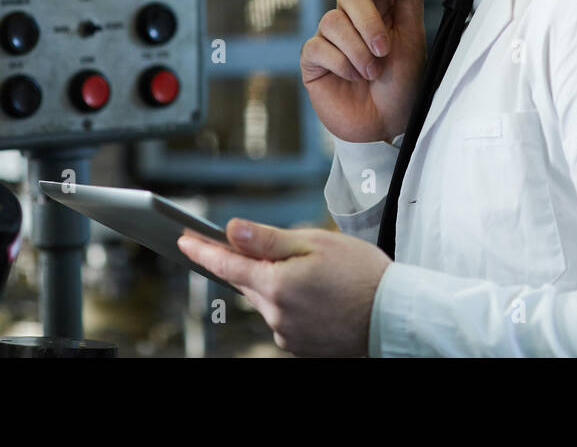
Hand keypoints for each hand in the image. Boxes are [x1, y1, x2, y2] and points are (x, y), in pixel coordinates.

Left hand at [178, 219, 390, 356]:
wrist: (392, 316)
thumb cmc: (361, 274)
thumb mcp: (315, 243)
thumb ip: (268, 238)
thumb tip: (231, 229)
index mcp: (275, 284)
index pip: (226, 265)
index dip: (202, 250)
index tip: (184, 240)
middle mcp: (274, 314)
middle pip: (247, 281)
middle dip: (253, 263)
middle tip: (280, 249)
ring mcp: (286, 333)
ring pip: (266, 299)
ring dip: (277, 283)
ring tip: (316, 274)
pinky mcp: (299, 345)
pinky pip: (283, 317)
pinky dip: (291, 302)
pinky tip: (318, 295)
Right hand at [299, 0, 428, 143]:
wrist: (389, 123)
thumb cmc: (403, 82)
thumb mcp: (411, 37)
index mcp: (374, 6)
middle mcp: (348, 17)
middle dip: (369, 22)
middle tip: (384, 49)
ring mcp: (328, 38)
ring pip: (332, 21)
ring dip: (357, 49)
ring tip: (373, 72)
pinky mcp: (313, 60)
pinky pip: (318, 46)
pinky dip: (341, 63)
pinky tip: (353, 77)